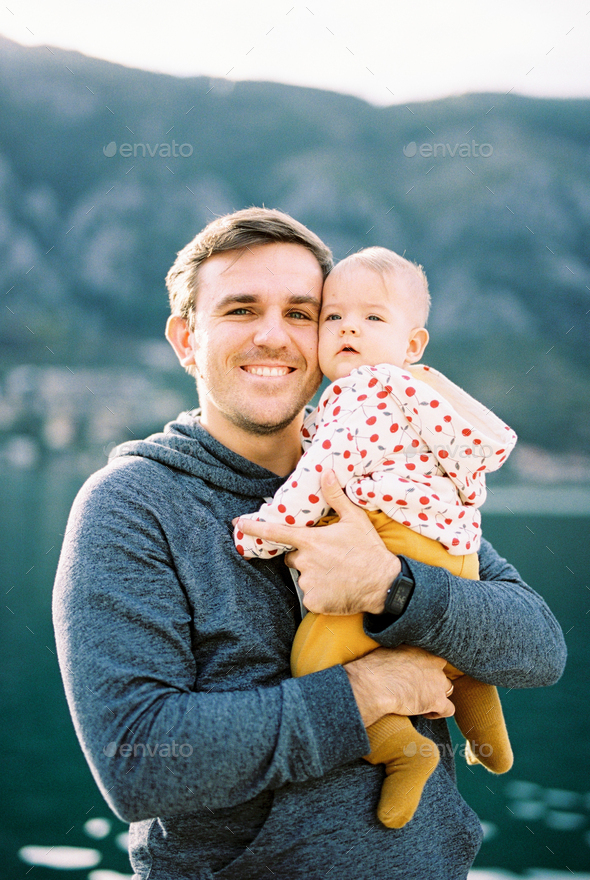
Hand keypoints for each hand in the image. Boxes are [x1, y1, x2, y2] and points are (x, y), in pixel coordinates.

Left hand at [235, 470, 400, 614]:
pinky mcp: (313, 601)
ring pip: (302, 577)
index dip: (255, 527)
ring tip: (337, 574)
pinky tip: (337, 589)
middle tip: (328, 558)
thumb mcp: (355, 519)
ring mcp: (308, 583)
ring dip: (314, 576)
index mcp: (311, 541)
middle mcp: (305, 561)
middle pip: (293, 558)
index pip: (276, 532)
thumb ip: (336, 496)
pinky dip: (320, 594)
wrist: (383, 584)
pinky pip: (310, 596)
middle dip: (304, 557)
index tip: (239, 524)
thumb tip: (326, 472)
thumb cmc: (368, 550)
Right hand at [343, 645, 455, 727]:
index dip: (426, 668)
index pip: (434, 659)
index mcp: (424, 650)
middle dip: (432, 681)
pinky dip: (439, 712)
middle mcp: (435, 664)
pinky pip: (449, 709)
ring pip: (448, 689)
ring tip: (421, 702)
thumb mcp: (389, 650)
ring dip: (437, 695)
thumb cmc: (376, 667)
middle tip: (417, 688)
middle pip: (441, 673)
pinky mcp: (438, 701)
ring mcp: (438, 683)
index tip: (415, 674)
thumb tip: (396, 656)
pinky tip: (425, 713)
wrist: (376, 684)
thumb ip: (401, 654)